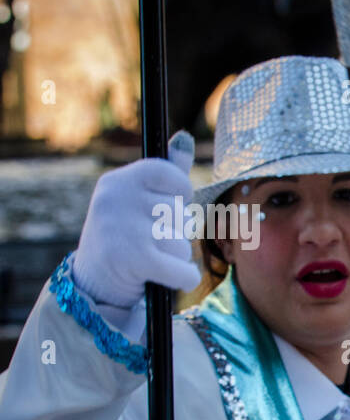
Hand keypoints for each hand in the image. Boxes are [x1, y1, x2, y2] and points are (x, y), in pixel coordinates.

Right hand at [70, 131, 201, 308]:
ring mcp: (123, 229)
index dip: (179, 193)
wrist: (93, 281)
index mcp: (118, 181)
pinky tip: (167, 278)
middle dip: (174, 233)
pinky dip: (183, 279)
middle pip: (181, 215)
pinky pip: (184, 271)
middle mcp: (116, 200)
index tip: (166, 206)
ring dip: (175, 257)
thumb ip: (167, 171)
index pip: (171, 175)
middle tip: (147, 240)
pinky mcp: (134, 260)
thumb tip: (185, 138)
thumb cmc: (124, 234)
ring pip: (183, 244)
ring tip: (149, 257)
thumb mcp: (138, 198)